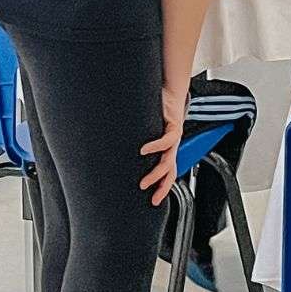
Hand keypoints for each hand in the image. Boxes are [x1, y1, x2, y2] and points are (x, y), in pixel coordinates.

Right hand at [138, 85, 186, 204]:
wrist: (169, 89)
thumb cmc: (156, 109)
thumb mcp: (147, 130)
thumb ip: (136, 140)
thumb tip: (115, 149)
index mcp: (167, 148)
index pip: (168, 172)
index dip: (163, 187)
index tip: (153, 201)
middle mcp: (172, 145)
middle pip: (170, 171)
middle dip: (161, 187)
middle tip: (150, 198)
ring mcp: (174, 136)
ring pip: (169, 160)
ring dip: (157, 174)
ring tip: (144, 182)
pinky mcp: (174, 125)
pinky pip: (167, 140)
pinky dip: (155, 146)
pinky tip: (144, 150)